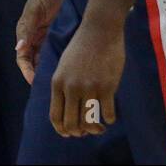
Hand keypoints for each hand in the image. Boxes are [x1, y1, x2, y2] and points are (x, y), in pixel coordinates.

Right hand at [15, 0, 63, 83]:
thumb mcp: (36, 11)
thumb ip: (27, 29)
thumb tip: (18, 49)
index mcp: (25, 30)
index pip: (22, 57)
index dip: (27, 70)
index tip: (34, 82)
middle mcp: (34, 35)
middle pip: (33, 61)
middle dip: (38, 74)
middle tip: (48, 89)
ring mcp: (46, 34)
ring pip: (45, 58)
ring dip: (49, 69)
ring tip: (58, 83)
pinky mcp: (58, 33)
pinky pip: (56, 51)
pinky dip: (59, 60)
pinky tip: (67, 69)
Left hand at [49, 20, 123, 136]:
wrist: (99, 31)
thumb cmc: (82, 47)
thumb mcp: (64, 66)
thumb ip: (63, 86)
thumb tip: (67, 109)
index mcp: (57, 83)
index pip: (55, 116)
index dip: (62, 130)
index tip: (70, 134)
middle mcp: (70, 88)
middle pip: (71, 124)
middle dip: (79, 133)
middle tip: (88, 131)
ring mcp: (89, 88)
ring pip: (89, 123)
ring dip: (96, 129)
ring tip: (100, 126)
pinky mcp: (107, 87)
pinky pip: (108, 114)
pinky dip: (110, 118)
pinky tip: (110, 115)